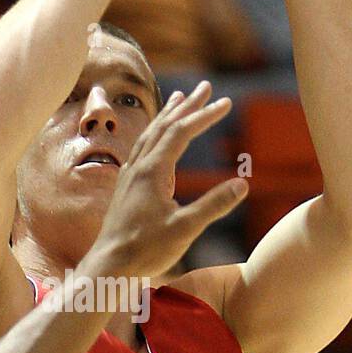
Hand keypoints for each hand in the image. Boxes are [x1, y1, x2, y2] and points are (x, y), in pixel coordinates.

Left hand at [86, 82, 247, 280]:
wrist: (108, 266)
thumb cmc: (145, 250)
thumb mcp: (185, 229)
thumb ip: (213, 205)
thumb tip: (243, 184)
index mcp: (152, 171)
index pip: (181, 132)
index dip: (204, 115)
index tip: (226, 102)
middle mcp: (138, 167)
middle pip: (164, 126)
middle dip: (187, 105)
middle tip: (205, 86)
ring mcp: (129, 176)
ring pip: (149, 135)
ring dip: (167, 116)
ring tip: (179, 100)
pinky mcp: (126, 188)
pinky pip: (141, 149)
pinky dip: (154, 135)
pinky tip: (157, 141)